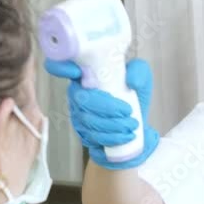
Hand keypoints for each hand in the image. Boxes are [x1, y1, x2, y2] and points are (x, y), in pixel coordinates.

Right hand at [44, 58, 159, 169]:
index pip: (61, 65)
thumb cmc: (133, 97)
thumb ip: (138, 72)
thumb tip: (130, 80)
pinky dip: (111, 137)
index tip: (76, 72)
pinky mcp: (83, 133)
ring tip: (132, 124)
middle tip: (128, 111)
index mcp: (85, 74)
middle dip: (106, 107)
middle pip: (81, 99)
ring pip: (88, 120)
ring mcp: (77, 114)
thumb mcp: (142, 79)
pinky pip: (92, 137)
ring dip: (112, 124)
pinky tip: (125, 136)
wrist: (135, 126)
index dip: (61, 67)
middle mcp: (77, 93)